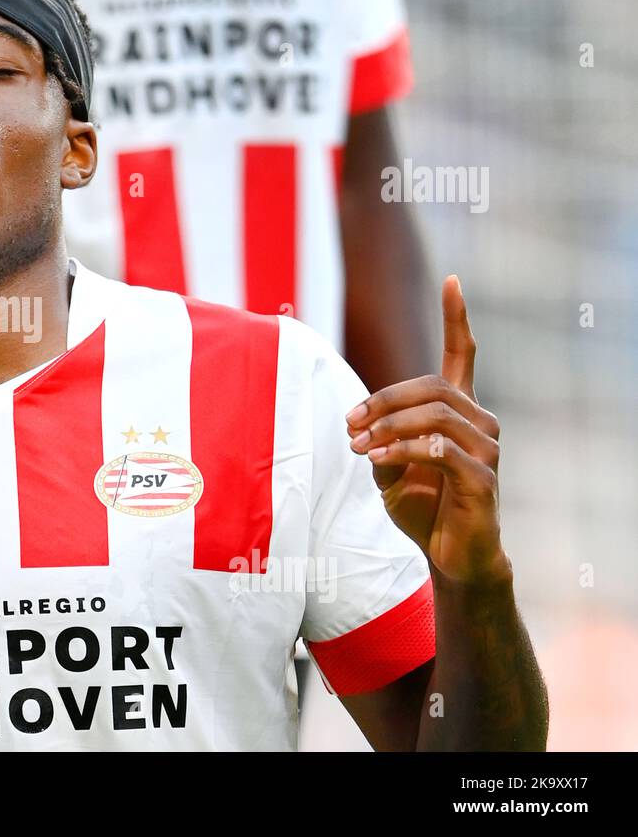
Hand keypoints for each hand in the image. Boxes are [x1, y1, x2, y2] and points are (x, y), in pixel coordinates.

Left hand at [346, 276, 509, 584]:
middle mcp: (480, 423)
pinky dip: (400, 451)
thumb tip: (357, 425)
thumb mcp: (385, 465)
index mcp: (458, 412)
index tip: (453, 281)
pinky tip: (376, 459)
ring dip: (387, 427)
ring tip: (358, 446)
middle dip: (382, 400)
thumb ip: (375, 437)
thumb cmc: (421, 507)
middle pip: (430, 386)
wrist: (450, 555)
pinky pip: (438, 450)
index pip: (462, 355)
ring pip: (434, 415)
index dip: (457, 318)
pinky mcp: (483, 479)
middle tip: (349, 424)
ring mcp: (487, 450)